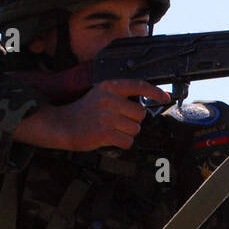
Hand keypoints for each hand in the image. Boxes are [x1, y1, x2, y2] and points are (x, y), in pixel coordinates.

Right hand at [15, 78, 170, 151]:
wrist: (63, 124)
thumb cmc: (85, 111)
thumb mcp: (101, 94)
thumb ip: (121, 96)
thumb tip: (145, 104)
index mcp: (109, 87)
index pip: (138, 85)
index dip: (155, 92)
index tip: (165, 97)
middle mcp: (109, 100)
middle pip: (140, 114)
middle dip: (133, 121)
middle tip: (117, 121)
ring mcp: (107, 117)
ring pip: (135, 129)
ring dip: (127, 133)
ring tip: (112, 129)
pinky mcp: (104, 133)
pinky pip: (127, 141)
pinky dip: (122, 143)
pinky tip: (110, 138)